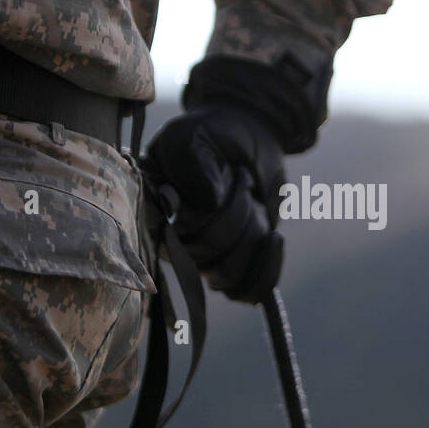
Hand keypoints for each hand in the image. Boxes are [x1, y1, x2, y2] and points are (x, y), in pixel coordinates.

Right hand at [143, 104, 285, 303]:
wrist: (246, 135)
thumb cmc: (211, 134)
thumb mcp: (191, 135)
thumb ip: (191, 163)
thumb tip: (208, 202)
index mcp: (154, 216)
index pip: (174, 240)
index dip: (203, 214)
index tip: (226, 171)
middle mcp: (175, 244)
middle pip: (206, 255)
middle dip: (235, 210)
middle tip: (239, 175)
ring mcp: (206, 259)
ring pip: (227, 274)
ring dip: (250, 231)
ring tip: (251, 198)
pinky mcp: (237, 265)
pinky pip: (248, 292)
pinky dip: (266, 270)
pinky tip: (274, 237)